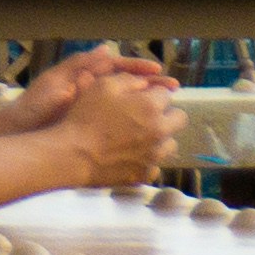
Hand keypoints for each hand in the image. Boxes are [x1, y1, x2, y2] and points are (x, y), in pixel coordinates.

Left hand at [17, 45, 176, 120]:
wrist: (21, 133)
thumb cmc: (35, 105)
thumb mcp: (56, 81)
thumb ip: (79, 65)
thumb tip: (106, 48)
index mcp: (85, 80)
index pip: (118, 70)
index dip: (139, 69)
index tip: (158, 70)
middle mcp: (95, 95)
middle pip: (129, 88)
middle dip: (151, 88)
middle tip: (173, 90)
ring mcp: (97, 114)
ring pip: (130, 108)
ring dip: (149, 108)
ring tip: (168, 109)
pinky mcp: (98, 131)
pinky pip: (123, 127)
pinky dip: (139, 128)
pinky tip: (153, 132)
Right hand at [51, 64, 181, 187]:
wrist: (74, 154)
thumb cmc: (86, 116)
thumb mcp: (102, 86)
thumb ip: (128, 80)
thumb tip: (145, 83)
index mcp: (151, 106)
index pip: (166, 94)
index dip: (152, 94)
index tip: (140, 97)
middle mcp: (161, 130)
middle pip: (179, 119)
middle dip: (165, 114)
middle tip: (144, 117)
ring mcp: (156, 155)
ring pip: (171, 143)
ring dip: (160, 138)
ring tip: (138, 138)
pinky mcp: (147, 174)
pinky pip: (156, 165)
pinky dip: (147, 160)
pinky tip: (131, 157)